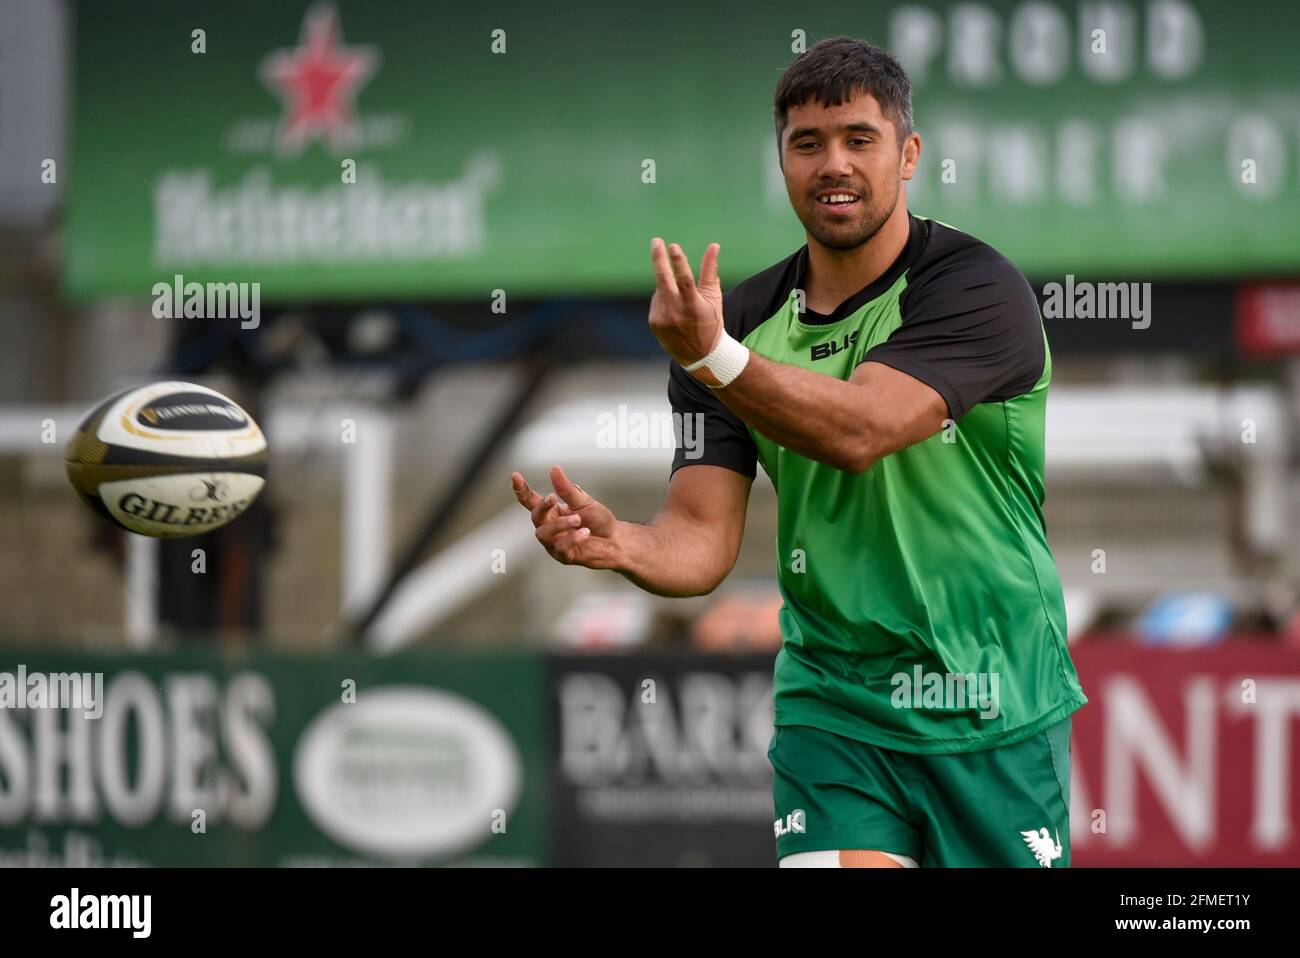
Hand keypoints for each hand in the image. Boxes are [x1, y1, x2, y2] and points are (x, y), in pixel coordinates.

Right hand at [511, 465, 620, 568]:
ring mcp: (554, 543)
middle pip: (535, 517)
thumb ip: (567, 489)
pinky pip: (560, 548)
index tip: (515, 476)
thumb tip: (554, 469)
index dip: (521, 489)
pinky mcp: (564, 556)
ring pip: (544, 534)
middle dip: (542, 507)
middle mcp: (550, 527)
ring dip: (559, 524)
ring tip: (578, 519)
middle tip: (553, 497)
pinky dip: (572, 538)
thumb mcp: (584, 501)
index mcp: (552, 512)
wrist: (616, 540)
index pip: (531, 501)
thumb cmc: (599, 520)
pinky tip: (584, 532)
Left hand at [648, 238, 723, 371]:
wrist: (699, 356)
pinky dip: (664, 299)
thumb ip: (711, 271)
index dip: (679, 262)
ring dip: (669, 287)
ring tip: (682, 303)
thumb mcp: (714, 298)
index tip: (673, 247)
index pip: (685, 281)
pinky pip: (657, 300)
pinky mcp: (654, 322)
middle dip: (659, 258)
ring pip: (661, 289)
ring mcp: (662, 318)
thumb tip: (714, 246)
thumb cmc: (711, 322)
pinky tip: (674, 312)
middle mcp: (676, 312)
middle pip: (663, 280)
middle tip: (656, 241)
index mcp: (694, 306)